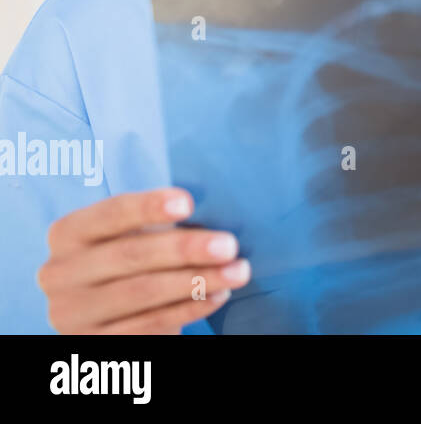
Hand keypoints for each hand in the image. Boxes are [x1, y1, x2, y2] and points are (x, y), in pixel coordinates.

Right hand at [37, 188, 251, 333]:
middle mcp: (59, 272)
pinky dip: (189, 309)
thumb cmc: (132, 254)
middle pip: (130, 255)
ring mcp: (71, 312)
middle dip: (185, 249)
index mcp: (67, 233)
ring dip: (197, 281)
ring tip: (237, 272)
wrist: (107, 308)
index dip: (148, 207)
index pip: (110, 214)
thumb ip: (161, 221)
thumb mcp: (134, 232)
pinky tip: (217, 296)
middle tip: (229, 245)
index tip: (188, 203)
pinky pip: (148, 325)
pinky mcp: (92, 342)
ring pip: (142, 293)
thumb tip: (214, 210)